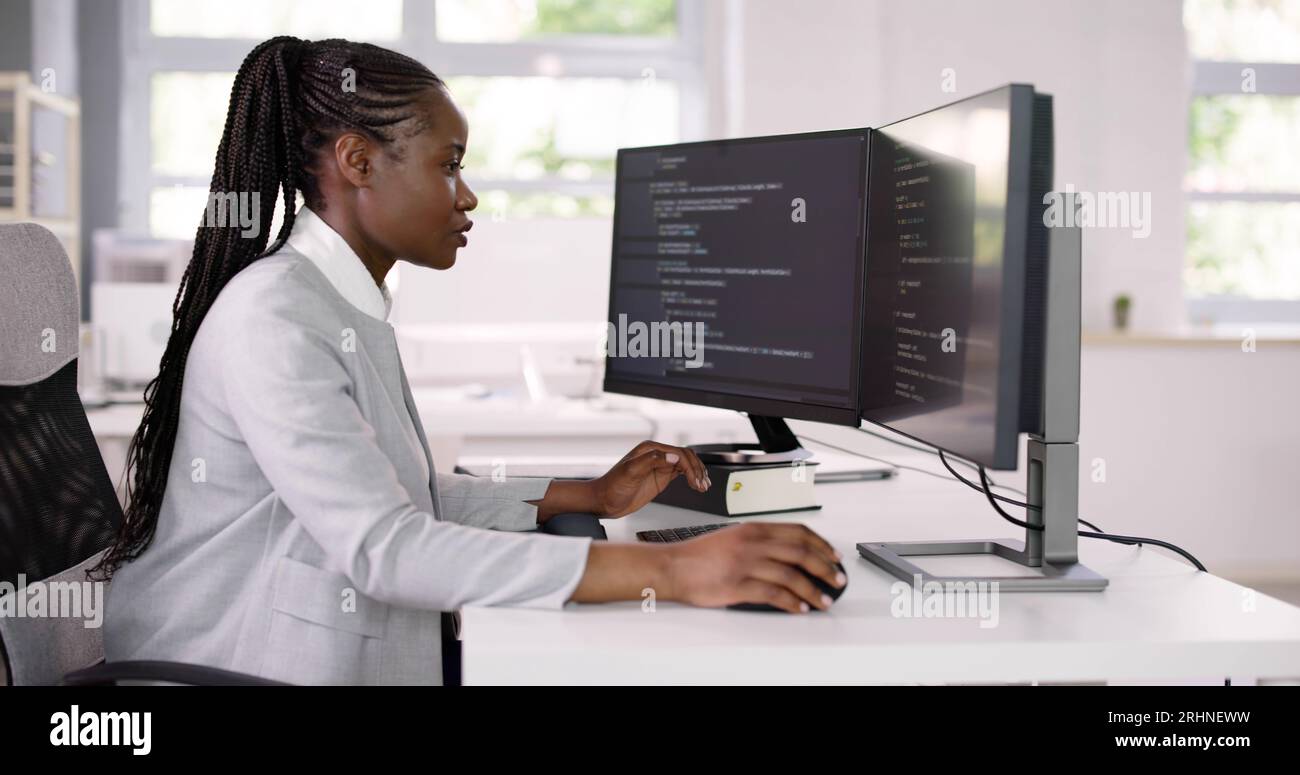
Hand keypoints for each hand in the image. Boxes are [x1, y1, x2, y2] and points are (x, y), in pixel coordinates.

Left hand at [590, 440, 709, 517]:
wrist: (603, 501)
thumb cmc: (612, 486)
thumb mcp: (630, 472)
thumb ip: (652, 461)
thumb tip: (674, 456)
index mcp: (650, 449)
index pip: (678, 452)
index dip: (689, 466)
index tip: (695, 480)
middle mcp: (657, 455)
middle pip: (686, 456)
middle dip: (697, 469)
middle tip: (702, 484)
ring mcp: (660, 466)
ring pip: (686, 464)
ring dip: (697, 473)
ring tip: (704, 486)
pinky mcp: (661, 477)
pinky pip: (681, 473)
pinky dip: (692, 478)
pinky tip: (697, 486)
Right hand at [664, 522, 845, 612]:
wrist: (672, 566)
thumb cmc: (699, 555)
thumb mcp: (734, 537)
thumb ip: (760, 542)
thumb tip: (789, 555)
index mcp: (754, 529)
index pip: (798, 532)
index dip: (822, 545)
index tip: (834, 556)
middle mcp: (753, 543)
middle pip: (801, 552)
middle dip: (825, 567)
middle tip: (838, 579)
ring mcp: (746, 564)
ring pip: (792, 575)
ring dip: (813, 589)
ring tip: (824, 600)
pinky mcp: (739, 585)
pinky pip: (774, 594)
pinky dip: (792, 602)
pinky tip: (800, 608)